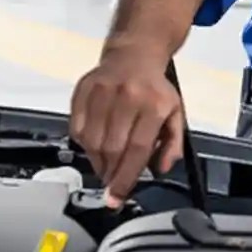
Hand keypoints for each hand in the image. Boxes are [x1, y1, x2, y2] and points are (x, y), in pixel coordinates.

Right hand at [69, 48, 184, 207]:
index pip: (137, 150)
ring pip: (92, 141)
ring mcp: (103, 92)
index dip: (125, 177)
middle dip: (110, 173)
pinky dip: (83, 143)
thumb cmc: (155, 89)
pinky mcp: (84, 90)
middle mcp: (128, 97)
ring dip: (96, 161)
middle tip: (111, 183)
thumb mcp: (175, 114)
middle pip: (113, 148)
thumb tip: (160, 168)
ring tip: (104, 165)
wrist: (135, 55)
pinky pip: (76, 127)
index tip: (116, 197)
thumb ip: (172, 144)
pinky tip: (93, 144)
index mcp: (154, 105)